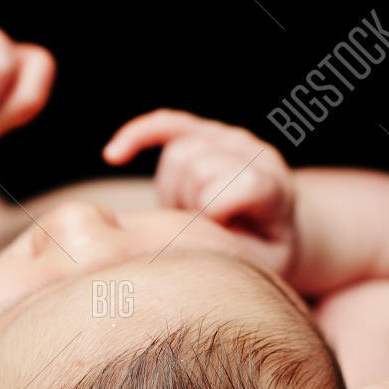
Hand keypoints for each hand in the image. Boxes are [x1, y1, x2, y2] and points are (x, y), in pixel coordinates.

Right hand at [102, 109, 295, 274]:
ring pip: (178, 154)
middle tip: (201, 231)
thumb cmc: (260, 252)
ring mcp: (226, 139)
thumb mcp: (261, 264)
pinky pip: (165, 124)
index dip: (217, 208)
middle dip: (188, 205)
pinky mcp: (201, 131)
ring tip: (191, 215)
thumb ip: (237, 250)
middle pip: (198, 167)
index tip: (214, 232)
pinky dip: (137, 136)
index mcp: (274, 189)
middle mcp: (253, 153)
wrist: (271, 228)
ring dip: (174, 193)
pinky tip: (114, 155)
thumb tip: (196, 229)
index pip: (243, 181)